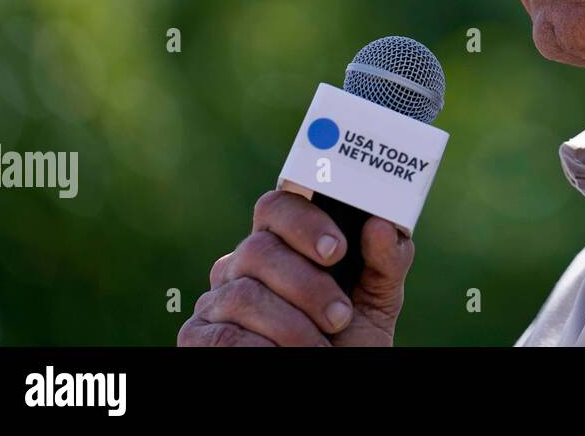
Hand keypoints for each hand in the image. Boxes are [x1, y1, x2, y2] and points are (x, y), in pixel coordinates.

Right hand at [177, 189, 415, 345]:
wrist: (326, 379)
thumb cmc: (351, 337)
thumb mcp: (377, 299)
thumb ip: (386, 261)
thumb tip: (381, 225)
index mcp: (282, 244)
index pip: (276, 206)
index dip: (303, 222)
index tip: (337, 250)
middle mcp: (242, 265)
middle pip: (259, 250)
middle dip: (307, 286)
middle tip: (339, 315)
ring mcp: (216, 301)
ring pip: (243, 295)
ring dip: (291, 326)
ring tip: (319, 346)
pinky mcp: (198, 337)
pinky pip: (223, 336)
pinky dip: (261, 348)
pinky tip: (284, 355)